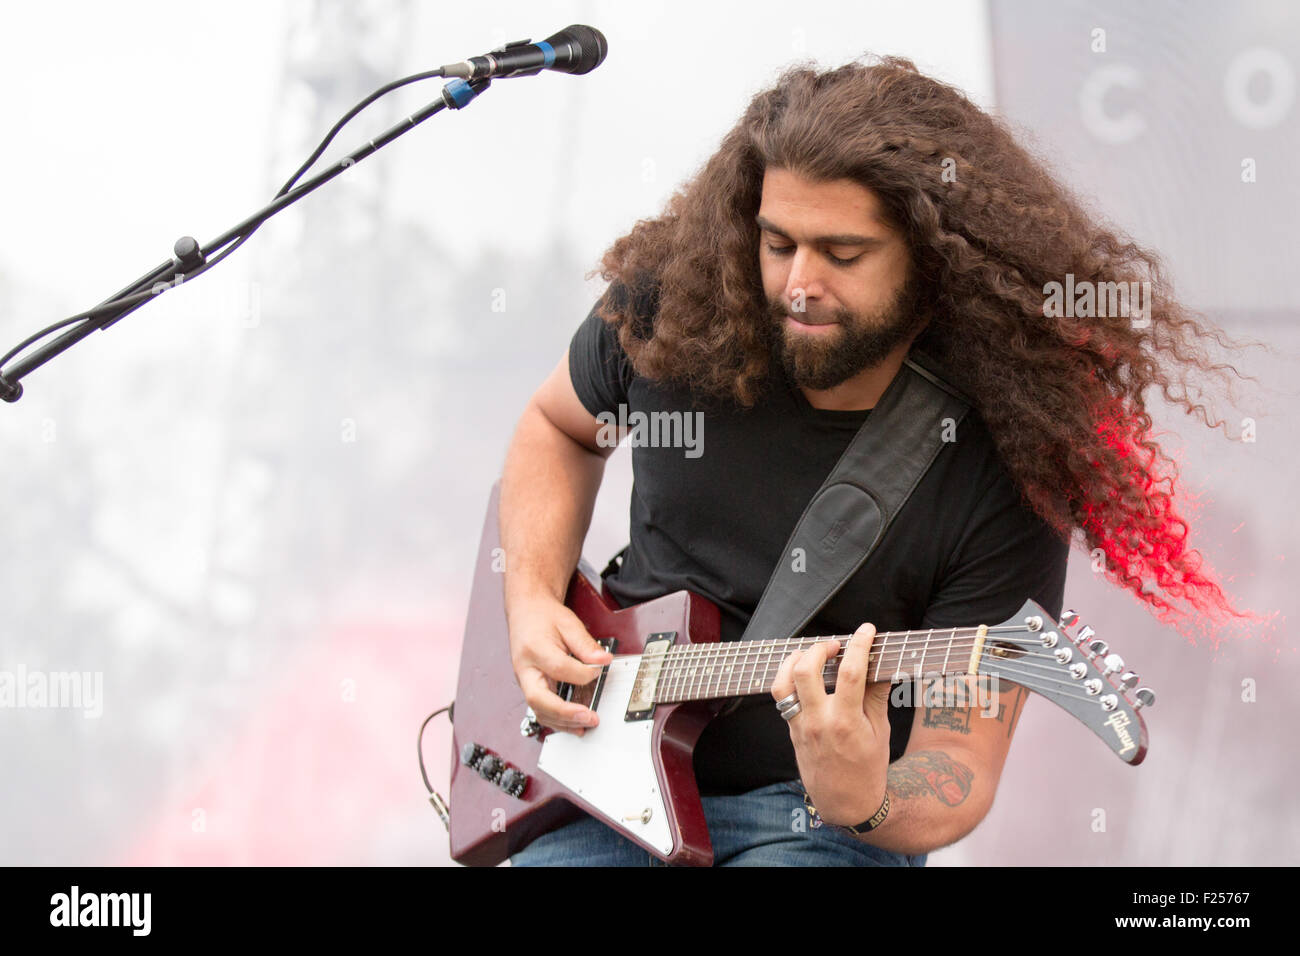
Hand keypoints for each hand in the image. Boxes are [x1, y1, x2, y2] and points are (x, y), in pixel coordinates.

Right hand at [506, 591, 612, 735]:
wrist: (526, 612)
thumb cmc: (544, 617)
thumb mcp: (568, 623)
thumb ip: (586, 644)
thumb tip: (603, 660)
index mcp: (534, 649)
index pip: (559, 668)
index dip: (582, 673)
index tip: (598, 670)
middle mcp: (525, 669)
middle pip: (539, 699)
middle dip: (565, 713)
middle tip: (590, 717)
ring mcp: (525, 681)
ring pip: (538, 711)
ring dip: (562, 722)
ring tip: (586, 725)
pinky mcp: (530, 688)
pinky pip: (540, 710)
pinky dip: (557, 721)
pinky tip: (574, 725)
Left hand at [771, 622, 892, 825]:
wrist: (845, 803)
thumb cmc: (868, 769)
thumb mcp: (881, 732)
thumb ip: (877, 695)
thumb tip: (881, 664)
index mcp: (846, 722)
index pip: (850, 673)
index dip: (859, 645)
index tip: (867, 630)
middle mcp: (818, 722)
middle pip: (805, 671)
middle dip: (819, 647)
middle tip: (836, 645)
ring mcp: (800, 726)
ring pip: (782, 682)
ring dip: (795, 659)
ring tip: (814, 653)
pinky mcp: (791, 730)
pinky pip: (782, 696)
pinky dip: (789, 677)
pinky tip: (804, 672)